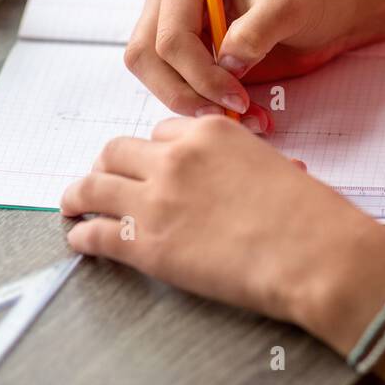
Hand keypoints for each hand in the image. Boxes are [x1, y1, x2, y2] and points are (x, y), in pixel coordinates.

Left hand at [60, 115, 384, 329]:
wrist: (312, 252)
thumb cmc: (309, 214)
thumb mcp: (277, 169)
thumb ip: (249, 166)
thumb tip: (250, 178)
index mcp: (210, 132)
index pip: (162, 132)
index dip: (153, 151)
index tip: (148, 166)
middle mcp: (175, 158)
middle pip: (117, 150)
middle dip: (107, 165)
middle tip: (102, 180)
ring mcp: (155, 199)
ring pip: (92, 185)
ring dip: (77, 194)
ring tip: (72, 203)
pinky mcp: (144, 243)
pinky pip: (94, 232)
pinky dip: (81, 236)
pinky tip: (80, 240)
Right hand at [124, 0, 361, 127]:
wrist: (329, 8)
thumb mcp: (289, 6)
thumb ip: (256, 30)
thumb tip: (225, 63)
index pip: (171, 38)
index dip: (201, 75)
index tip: (239, 98)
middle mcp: (167, 0)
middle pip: (148, 60)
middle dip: (188, 94)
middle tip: (232, 115)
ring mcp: (173, 29)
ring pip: (158, 80)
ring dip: (197, 106)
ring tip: (248, 118)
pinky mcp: (187, 57)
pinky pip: (179, 89)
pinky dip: (206, 108)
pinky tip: (247, 115)